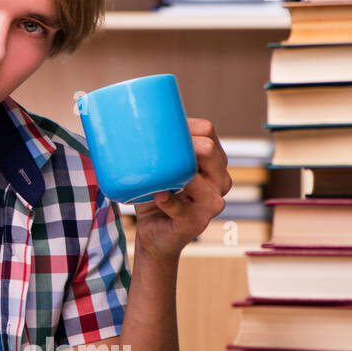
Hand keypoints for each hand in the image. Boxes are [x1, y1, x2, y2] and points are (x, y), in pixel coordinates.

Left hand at [131, 117, 232, 260]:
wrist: (153, 235)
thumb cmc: (155, 196)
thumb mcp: (160, 168)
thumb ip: (158, 147)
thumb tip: (131, 115)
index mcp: (214, 163)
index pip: (208, 132)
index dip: (184, 125)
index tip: (158, 127)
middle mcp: (220, 181)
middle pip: (208, 150)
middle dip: (181, 144)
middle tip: (152, 147)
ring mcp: (211, 203)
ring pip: (200, 178)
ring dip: (175, 172)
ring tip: (155, 173)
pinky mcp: (197, 223)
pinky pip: (182, 208)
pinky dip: (168, 201)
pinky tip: (159, 195)